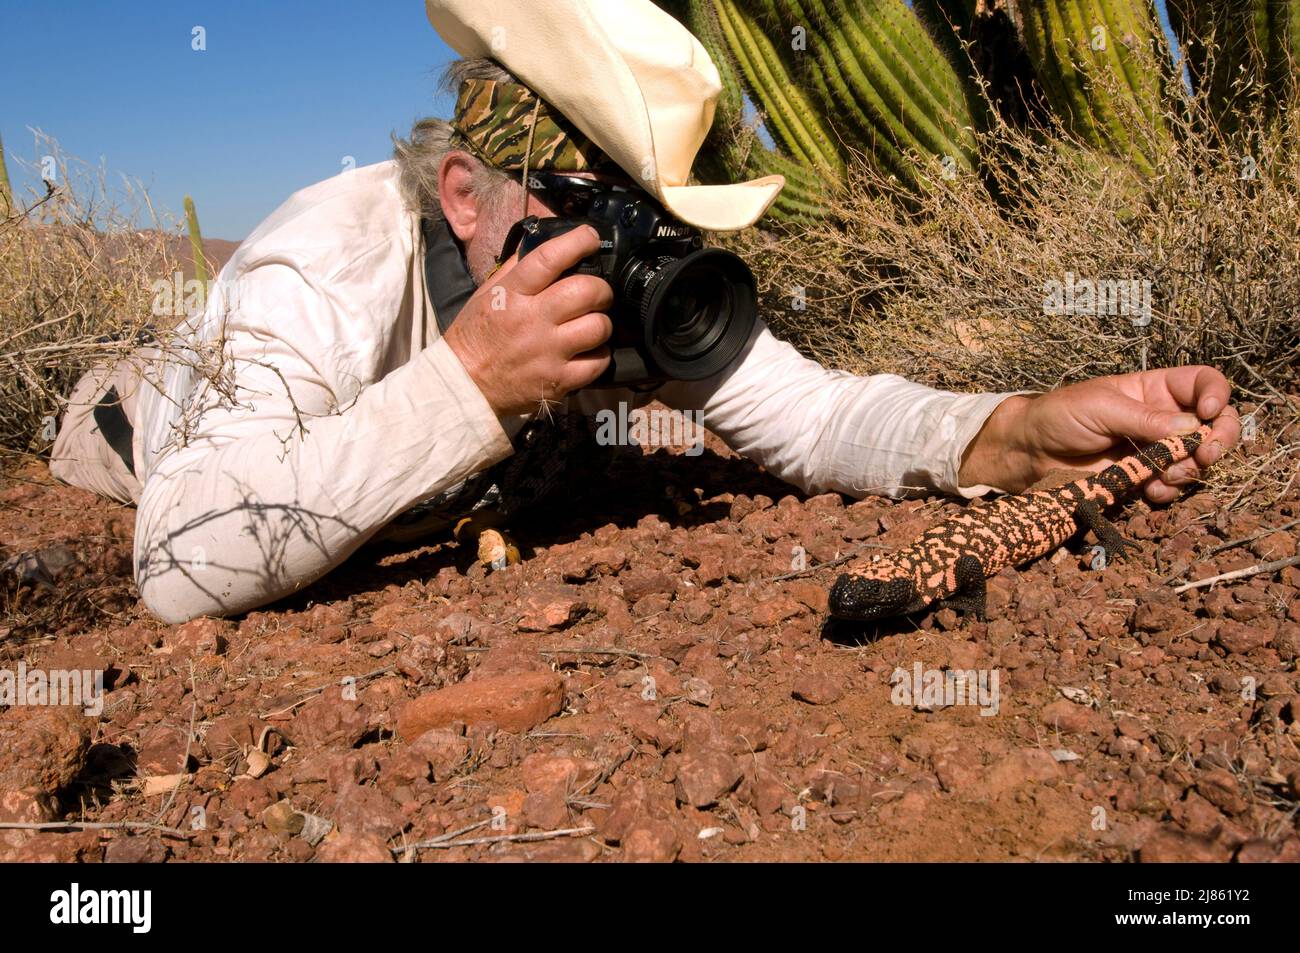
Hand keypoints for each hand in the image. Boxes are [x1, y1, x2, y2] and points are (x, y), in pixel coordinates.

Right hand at [443, 225, 612, 415]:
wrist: (465, 383)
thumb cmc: (476, 335)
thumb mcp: (487, 293)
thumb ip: (517, 268)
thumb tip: (543, 243)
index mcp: (512, 293)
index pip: (550, 258)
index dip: (578, 242)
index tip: (591, 238)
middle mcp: (532, 320)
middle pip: (586, 291)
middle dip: (600, 289)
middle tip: (596, 294)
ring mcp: (548, 352)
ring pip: (598, 327)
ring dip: (601, 323)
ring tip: (591, 325)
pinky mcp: (558, 380)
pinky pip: (598, 362)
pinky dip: (599, 355)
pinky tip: (587, 352)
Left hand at [960, 366, 1240, 501]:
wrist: (1028, 452)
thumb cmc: (1059, 416)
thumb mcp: (1102, 407)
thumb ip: (1146, 419)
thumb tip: (1193, 428)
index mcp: (1154, 390)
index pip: (1203, 384)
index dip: (1216, 395)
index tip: (1208, 411)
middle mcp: (1161, 419)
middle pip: (1214, 425)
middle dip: (1218, 439)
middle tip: (1205, 453)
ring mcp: (1153, 450)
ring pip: (1196, 460)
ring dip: (1190, 469)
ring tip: (1166, 473)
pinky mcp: (1140, 478)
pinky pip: (1171, 486)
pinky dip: (1168, 490)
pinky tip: (1150, 489)